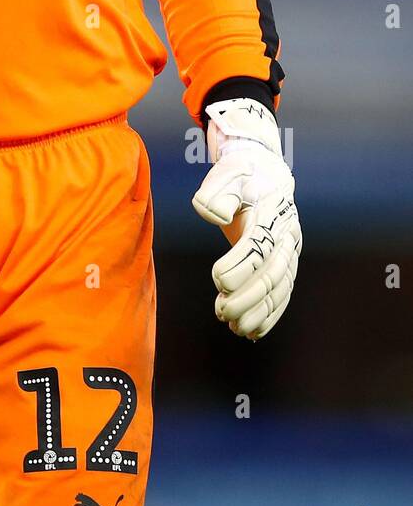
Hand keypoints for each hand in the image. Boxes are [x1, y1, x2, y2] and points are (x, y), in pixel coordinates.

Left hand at [192, 99, 300, 340]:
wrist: (266, 174)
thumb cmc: (240, 176)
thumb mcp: (226, 174)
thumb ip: (216, 192)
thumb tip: (217, 216)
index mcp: (271, 213)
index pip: (259, 245)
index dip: (240, 266)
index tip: (217, 279)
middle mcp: (286, 235)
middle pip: (272, 273)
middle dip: (248, 297)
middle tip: (222, 312)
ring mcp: (290, 253)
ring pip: (279, 289)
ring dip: (258, 312)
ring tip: (234, 327)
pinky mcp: (287, 265)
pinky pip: (283, 295)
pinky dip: (269, 315)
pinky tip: (251, 331)